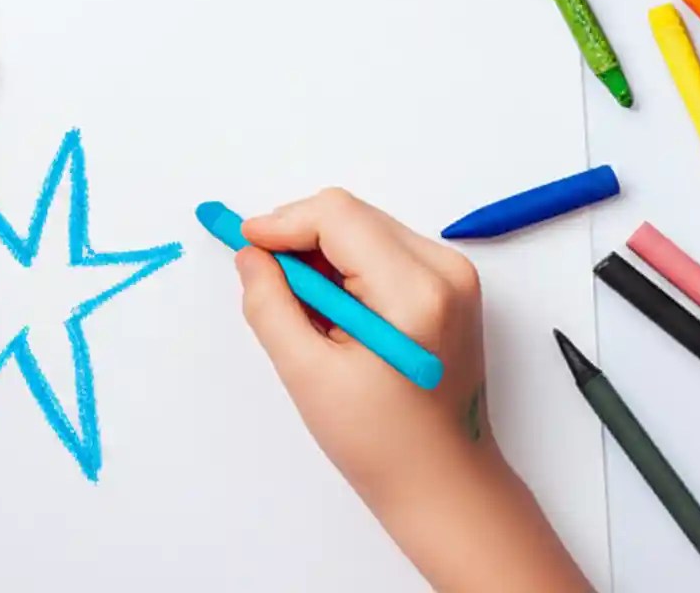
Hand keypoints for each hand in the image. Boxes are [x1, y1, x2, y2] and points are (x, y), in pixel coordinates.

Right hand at [235, 189, 587, 591]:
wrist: (445, 483)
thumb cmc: (380, 442)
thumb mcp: (308, 374)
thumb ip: (270, 305)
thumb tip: (251, 256)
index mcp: (414, 292)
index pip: (337, 216)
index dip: (282, 223)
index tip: (243, 245)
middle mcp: (445, 271)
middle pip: (352, 216)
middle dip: (300, 238)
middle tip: (265, 281)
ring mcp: (455, 277)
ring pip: (366, 229)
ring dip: (323, 255)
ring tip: (305, 311)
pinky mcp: (452, 288)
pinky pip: (385, 251)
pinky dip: (348, 269)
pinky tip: (336, 314)